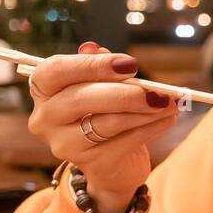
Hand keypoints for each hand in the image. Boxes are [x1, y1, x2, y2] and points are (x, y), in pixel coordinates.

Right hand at [27, 40, 177, 212]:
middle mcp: (45, 118)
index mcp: (43, 89)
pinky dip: (152, 127)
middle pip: (80, 98)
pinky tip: (168, 118)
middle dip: (124, 92)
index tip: (129, 64)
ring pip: (108, 122)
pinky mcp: (91, 163)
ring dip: (145, 110)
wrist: (114, 161)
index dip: (91, 65)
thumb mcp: (101, 85)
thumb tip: (98, 50)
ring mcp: (64, 144)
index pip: (55, 71)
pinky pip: (126, 141)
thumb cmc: (104, 112)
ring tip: (170, 102)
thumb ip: (100, 67)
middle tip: (155, 89)